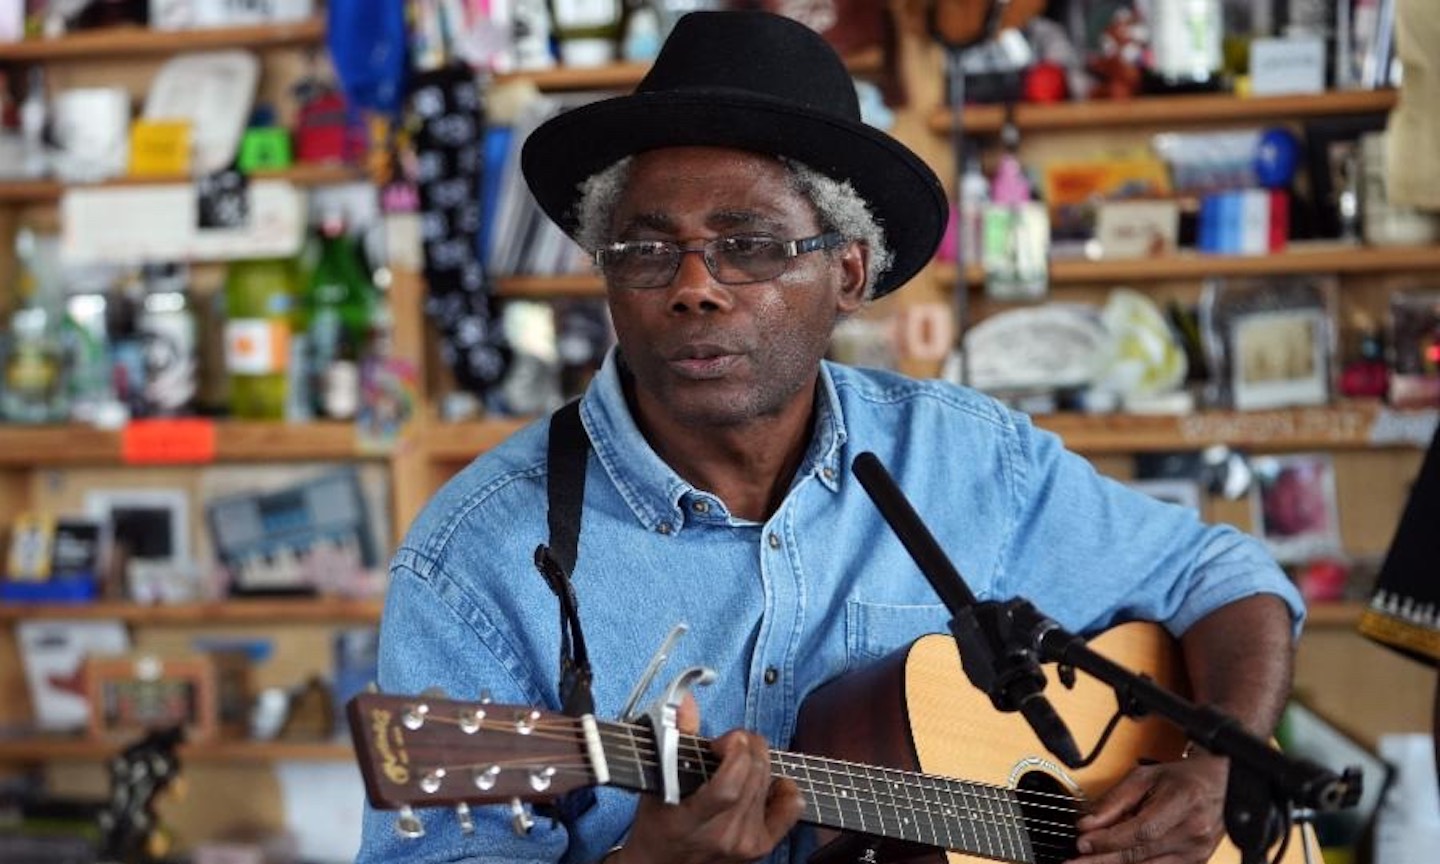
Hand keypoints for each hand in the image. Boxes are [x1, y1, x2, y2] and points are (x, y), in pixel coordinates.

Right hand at [613, 695, 804, 863]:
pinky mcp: (760, 848)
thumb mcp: (655, 782)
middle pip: (754, 777)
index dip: (735, 752)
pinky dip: (785, 788)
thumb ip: (673, 739)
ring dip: (758, 762)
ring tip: (739, 761)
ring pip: (768, 784)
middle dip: (747, 746)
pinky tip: (772, 781)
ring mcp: (744, 844)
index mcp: (689, 822)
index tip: (722, 740)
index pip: (728, 787)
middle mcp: (722, 835)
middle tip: (730, 743)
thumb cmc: (657, 824)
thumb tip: (687, 701)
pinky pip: (789, 808)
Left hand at [1070, 754, 1228, 863]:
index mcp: (1183, 801)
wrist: (1221, 787)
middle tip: (1075, 862)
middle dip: (1103, 860)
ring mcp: (1198, 852)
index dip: (1109, 840)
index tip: (1082, 842)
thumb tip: (1087, 824)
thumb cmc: (1182, 778)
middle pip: (1141, 854)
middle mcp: (1194, 831)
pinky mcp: (1196, 863)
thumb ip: (1114, 800)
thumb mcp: (1145, 776)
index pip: (1141, 830)